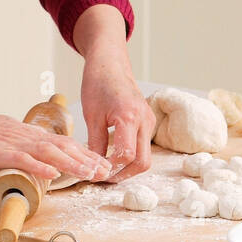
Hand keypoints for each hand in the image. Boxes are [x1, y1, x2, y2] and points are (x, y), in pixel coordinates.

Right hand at [0, 103, 112, 183]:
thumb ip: (16, 146)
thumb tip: (31, 156)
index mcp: (24, 132)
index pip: (59, 142)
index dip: (81, 152)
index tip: (97, 162)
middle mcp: (23, 134)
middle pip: (62, 145)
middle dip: (86, 158)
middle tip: (106, 170)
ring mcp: (12, 142)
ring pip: (49, 152)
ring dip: (73, 163)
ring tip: (90, 173)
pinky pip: (23, 159)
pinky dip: (41, 167)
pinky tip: (55, 174)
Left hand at [80, 45, 154, 182]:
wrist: (110, 64)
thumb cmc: (98, 84)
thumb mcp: (92, 116)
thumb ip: (95, 144)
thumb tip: (94, 168)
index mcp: (129, 117)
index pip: (126, 155)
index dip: (111, 169)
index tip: (96, 172)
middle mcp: (144, 120)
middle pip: (143, 162)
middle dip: (124, 175)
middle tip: (104, 178)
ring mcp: (149, 120)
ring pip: (146, 157)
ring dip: (129, 168)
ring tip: (108, 169)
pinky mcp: (148, 121)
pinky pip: (144, 146)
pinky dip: (132, 156)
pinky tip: (114, 156)